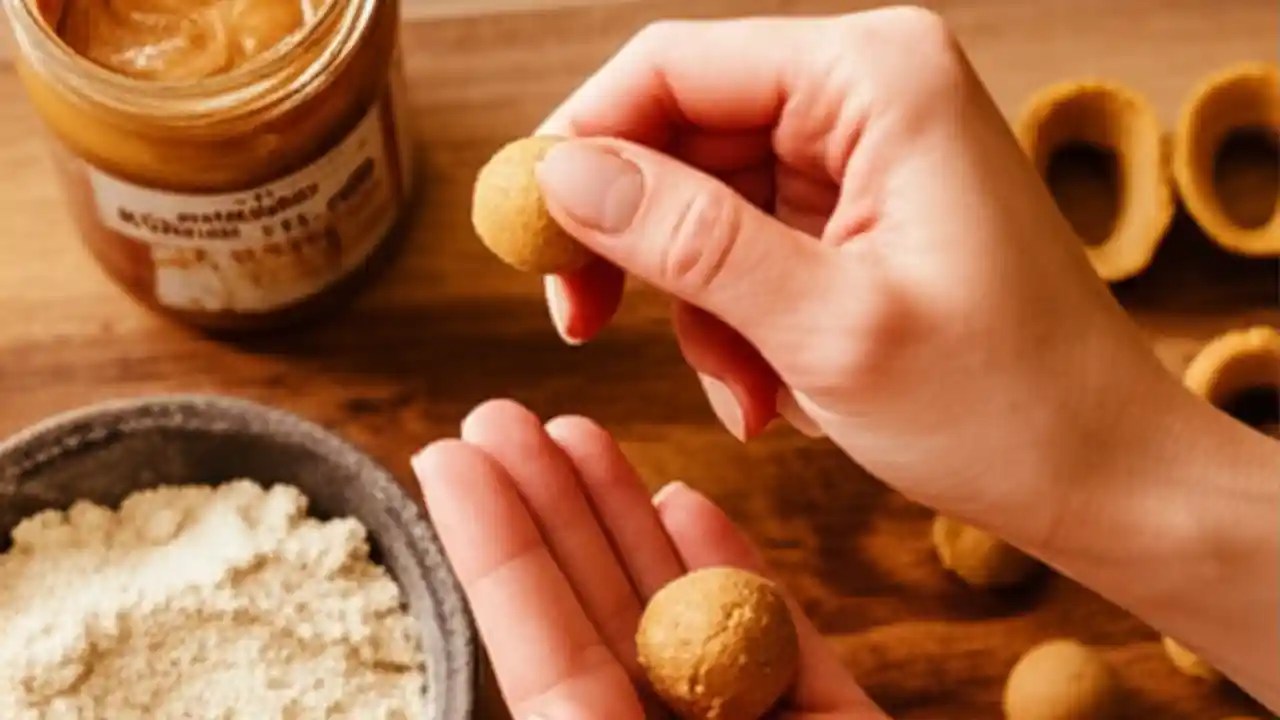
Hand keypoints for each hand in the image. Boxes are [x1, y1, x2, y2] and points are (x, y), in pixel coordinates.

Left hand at [412, 400, 885, 719]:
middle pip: (605, 623)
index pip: (546, 662)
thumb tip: (546, 688)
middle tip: (503, 417)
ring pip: (684, 619)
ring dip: (630, 522)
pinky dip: (733, 570)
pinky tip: (684, 500)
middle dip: (555, 514)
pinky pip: (783, 643)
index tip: (449, 458)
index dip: (497, 557)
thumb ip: (577, 718)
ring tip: (577, 433)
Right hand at [531, 9, 1178, 531]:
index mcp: (876, 76)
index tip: (527, 237)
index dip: (580, 142)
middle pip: (680, 132)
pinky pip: (746, 247)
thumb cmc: (1003, 403)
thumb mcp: (825, 325)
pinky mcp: (859, 213)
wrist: (1102, 474)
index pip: (672, 66)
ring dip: (695, 304)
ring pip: (703, 202)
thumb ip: (686, 238)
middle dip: (637, 241)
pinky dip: (734, 322)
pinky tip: (769, 391)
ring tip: (743, 393)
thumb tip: (558, 173)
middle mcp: (868, 92)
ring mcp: (863, 153)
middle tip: (583, 320)